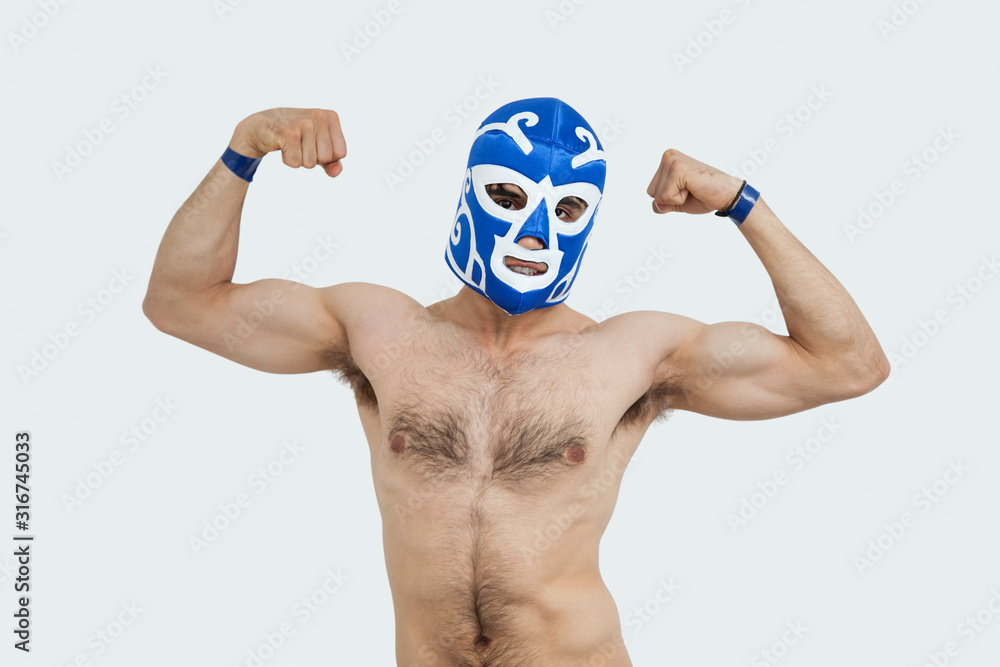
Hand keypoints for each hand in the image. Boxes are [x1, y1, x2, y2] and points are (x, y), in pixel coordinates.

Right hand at [230, 108, 346, 177]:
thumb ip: (332, 162)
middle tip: (299, 143)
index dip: (325, 156)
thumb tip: (336, 172)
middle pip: (326, 159)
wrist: (261, 126)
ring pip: (311, 163)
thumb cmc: (294, 136)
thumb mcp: (317, 146)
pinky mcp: (289, 133)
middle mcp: (319, 116)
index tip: (312, 143)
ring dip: (298, 159)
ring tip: (290, 144)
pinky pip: (296, 163)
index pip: (340, 153)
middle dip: (312, 158)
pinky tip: (282, 145)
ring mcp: (304, 123)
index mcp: (330, 117)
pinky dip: (287, 160)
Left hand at [646, 149, 742, 214]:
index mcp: (667, 160)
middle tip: (690, 190)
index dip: (668, 198)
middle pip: (651, 192)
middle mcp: (668, 156)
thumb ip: (662, 203)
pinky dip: (679, 199)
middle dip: (670, 198)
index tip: (686, 190)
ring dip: (676, 199)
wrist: (726, 194)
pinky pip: (666, 196)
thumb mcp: (677, 201)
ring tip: (692, 188)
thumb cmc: (704, 195)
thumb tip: (656, 206)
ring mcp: (672, 161)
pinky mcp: (678, 169)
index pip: (651, 191)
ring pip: (658, 195)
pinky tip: (693, 188)